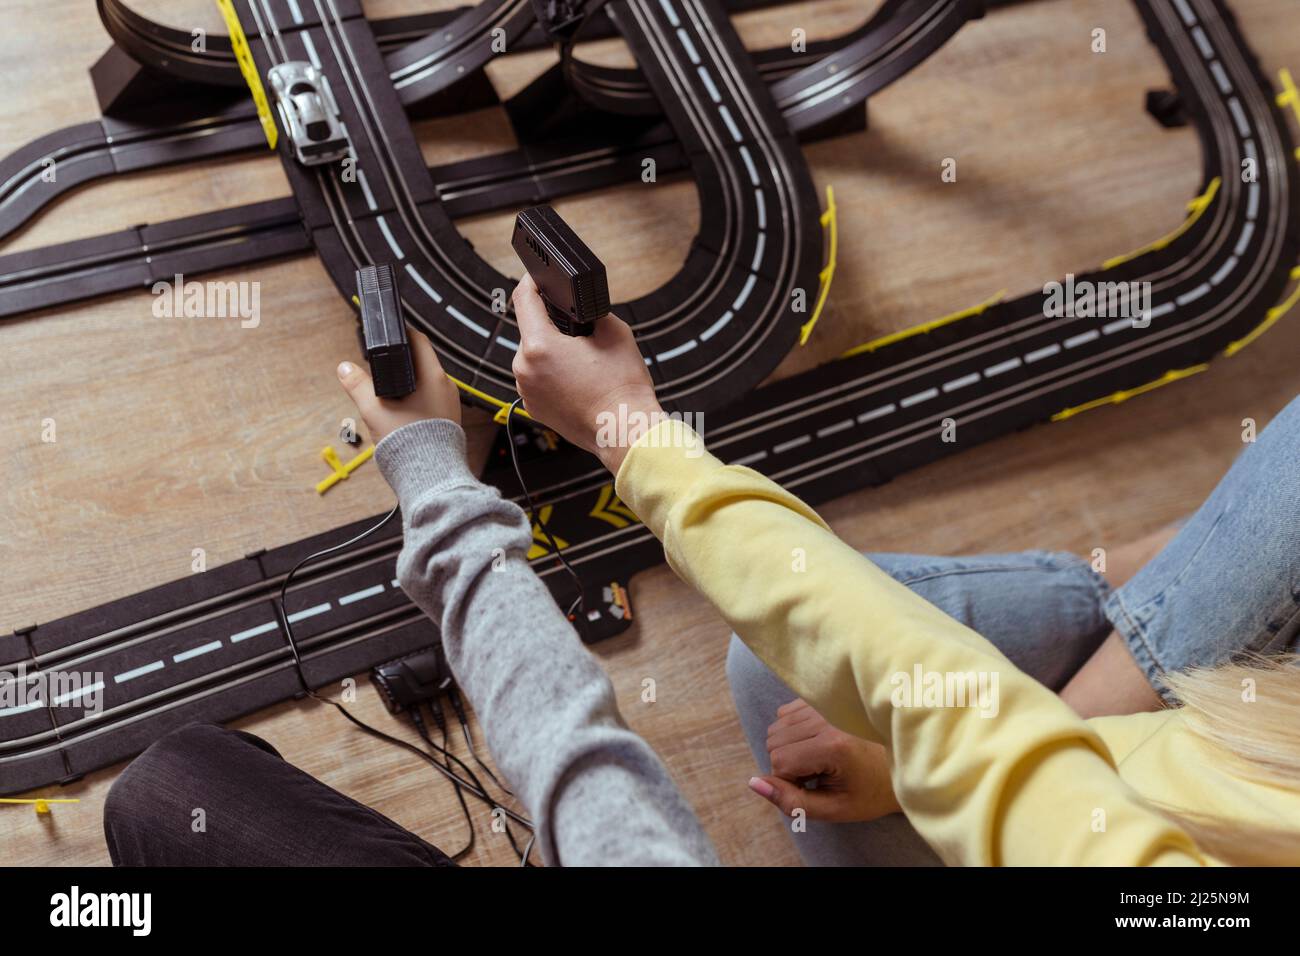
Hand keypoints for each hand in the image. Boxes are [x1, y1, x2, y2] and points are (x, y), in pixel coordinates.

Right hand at [337, 329, 460, 442]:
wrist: (430, 477)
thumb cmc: (408, 444)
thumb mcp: (375, 411)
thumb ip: (358, 386)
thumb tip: (344, 368)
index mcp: (434, 378)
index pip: (419, 342)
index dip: (402, 334)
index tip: (387, 335)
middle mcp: (447, 387)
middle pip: (422, 362)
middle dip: (400, 362)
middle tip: (379, 364)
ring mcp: (450, 404)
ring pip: (426, 383)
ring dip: (407, 382)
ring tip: (386, 391)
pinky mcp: (449, 419)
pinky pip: (431, 400)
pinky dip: (415, 399)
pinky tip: (401, 410)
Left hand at [511, 275, 661, 472]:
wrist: (625, 430)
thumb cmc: (621, 389)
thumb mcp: (614, 331)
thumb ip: (589, 312)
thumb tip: (579, 309)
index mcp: (539, 346)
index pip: (523, 299)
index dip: (532, 282)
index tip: (538, 278)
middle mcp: (524, 369)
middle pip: (529, 331)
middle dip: (551, 325)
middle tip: (578, 329)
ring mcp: (527, 391)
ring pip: (533, 356)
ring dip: (551, 351)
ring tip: (582, 360)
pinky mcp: (534, 407)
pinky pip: (537, 379)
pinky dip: (551, 374)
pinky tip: (577, 379)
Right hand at [747, 699, 900, 822]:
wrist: (904, 767)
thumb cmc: (872, 792)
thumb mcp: (834, 809)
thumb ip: (791, 801)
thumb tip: (753, 783)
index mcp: (833, 745)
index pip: (779, 761)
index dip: (791, 782)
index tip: (816, 788)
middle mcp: (827, 717)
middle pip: (775, 741)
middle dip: (789, 764)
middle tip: (819, 776)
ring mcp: (826, 703)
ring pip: (778, 726)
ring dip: (792, 747)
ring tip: (821, 760)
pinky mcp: (824, 698)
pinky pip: (787, 712)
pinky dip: (795, 731)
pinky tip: (818, 743)